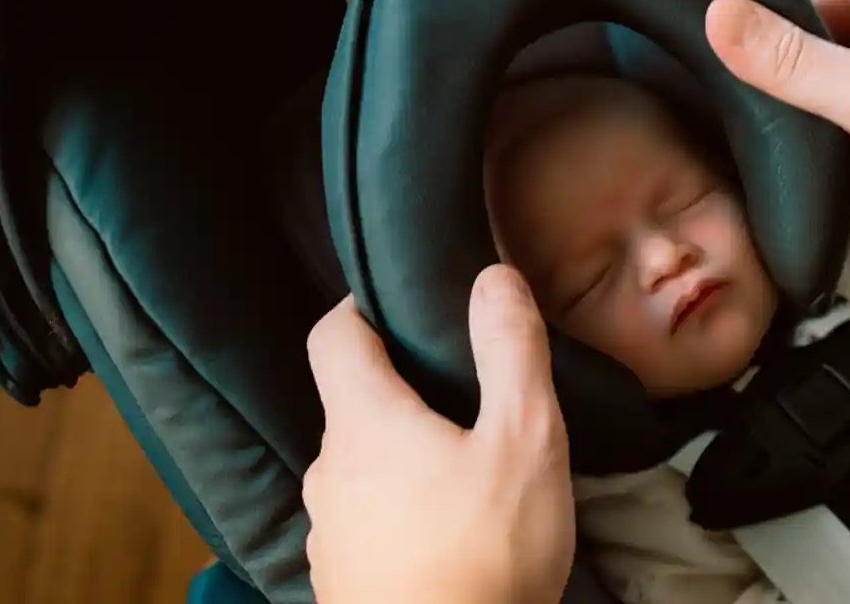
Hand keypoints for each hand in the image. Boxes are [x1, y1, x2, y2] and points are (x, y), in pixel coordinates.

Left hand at [302, 265, 574, 603]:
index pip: (332, 335)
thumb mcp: (524, 439)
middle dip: (399, 389)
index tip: (400, 302)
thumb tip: (491, 275)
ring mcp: (326, 533)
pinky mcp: (339, 581)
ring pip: (359, 468)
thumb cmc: (487, 549)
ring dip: (400, 456)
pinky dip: (396, 511)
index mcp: (362, 423)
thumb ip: (509, 351)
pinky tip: (444, 533)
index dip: (360, 308)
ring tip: (463, 469)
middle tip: (463, 394)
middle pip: (351, 405)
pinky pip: (363, 523)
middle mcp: (326, 471)